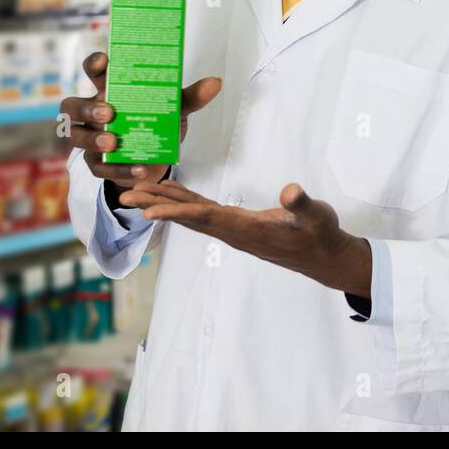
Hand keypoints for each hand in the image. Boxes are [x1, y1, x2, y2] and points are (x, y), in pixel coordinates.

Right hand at [59, 51, 221, 187]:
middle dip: (87, 107)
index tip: (102, 61)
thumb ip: (192, 97)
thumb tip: (215, 83)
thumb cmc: (160, 123)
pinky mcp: (98, 164)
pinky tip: (138, 168)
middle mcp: (94, 112)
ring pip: (76, 135)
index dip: (93, 64)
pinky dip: (120, 168)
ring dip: (93, 138)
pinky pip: (100, 167)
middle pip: (72, 105)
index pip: (93, 71)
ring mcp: (92, 138)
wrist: (159, 159)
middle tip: (108, 112)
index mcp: (110, 89)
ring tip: (113, 141)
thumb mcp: (177, 109)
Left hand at [117, 180, 372, 296]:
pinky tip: (170, 195)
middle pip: (188, 218)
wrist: (324, 257)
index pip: (206, 218)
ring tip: (135, 193)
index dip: (176, 213)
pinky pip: (203, 214)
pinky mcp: (237, 226)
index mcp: (248, 229)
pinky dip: (183, 204)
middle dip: (156, 206)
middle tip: (123, 196)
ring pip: (192, 216)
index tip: (147, 210)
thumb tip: (290, 190)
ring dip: (163, 204)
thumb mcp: (318, 216)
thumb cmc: (321, 235)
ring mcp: (234, 231)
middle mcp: (234, 232)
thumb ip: (303, 204)